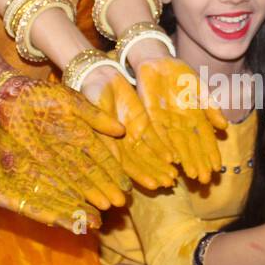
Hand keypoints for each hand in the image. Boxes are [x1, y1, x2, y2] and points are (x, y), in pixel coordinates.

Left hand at [0, 77, 129, 211]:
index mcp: (83, 133)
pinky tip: (78, 201)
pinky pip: (55, 178)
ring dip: (90, 192)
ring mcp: (55, 157)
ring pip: (76, 178)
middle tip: (121, 203)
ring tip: (104, 207)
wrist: (12, 95)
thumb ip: (95, 116)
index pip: (103, 156)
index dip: (115, 171)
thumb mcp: (72, 102)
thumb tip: (122, 130)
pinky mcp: (38, 161)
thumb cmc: (42, 94)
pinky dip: (67, 190)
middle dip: (106, 187)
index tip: (127, 186)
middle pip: (92, 171)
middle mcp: (71, 149)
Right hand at [0, 110, 100, 229]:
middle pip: (55, 204)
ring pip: (61, 190)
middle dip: (76, 214)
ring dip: (80, 199)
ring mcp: (31, 177)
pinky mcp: (35, 163)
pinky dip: (74, 179)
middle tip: (99, 223)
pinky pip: (59, 172)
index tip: (77, 226)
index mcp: (9, 196)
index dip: (59, 218)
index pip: (38, 210)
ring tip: (102, 208)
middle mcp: (24, 190)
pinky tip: (91, 184)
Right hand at [85, 69, 178, 191]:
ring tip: (172, 178)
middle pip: (138, 163)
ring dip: (159, 166)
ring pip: (148, 154)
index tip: (149, 187)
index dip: (136, 176)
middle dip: (152, 174)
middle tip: (166, 185)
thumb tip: (116, 144)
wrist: (99, 77)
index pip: (121, 165)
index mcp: (104, 144)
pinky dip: (162, 149)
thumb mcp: (93, 109)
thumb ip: (102, 127)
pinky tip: (172, 159)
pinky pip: (153, 139)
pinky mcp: (142, 124)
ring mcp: (131, 135)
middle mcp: (119, 144)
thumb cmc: (91, 93)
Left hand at [132, 55, 228, 183]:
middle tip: (205, 180)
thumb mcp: (199, 87)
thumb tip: (224, 126)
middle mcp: (181, 124)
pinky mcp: (150, 118)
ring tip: (190, 175)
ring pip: (176, 145)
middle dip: (198, 163)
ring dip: (184, 161)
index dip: (211, 153)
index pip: (205, 139)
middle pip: (191, 147)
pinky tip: (170, 159)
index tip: (217, 168)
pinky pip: (157, 135)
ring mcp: (166, 122)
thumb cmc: (181, 74)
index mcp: (195, 117)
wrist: (157, 61)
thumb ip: (210, 105)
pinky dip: (164, 147)